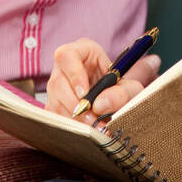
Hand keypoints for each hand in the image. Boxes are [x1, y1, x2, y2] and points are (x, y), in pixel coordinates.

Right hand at [45, 38, 160, 125]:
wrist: (113, 99)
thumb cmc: (119, 87)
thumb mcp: (129, 87)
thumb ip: (122, 93)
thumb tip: (99, 104)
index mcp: (80, 52)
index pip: (66, 56)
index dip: (73, 75)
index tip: (84, 94)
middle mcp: (63, 67)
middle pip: (57, 83)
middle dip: (75, 105)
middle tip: (92, 119)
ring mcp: (55, 86)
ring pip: (54, 102)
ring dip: (73, 118)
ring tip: (93, 126)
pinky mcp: (52, 103)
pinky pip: (53, 116)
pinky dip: (69, 125)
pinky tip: (84, 129)